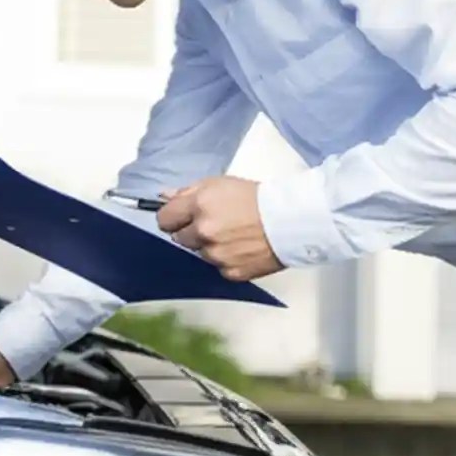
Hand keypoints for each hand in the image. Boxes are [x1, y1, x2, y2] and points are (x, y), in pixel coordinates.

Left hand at [157, 176, 283, 281]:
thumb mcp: (220, 183)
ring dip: (210, 246)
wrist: (291, 220)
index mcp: (198, 206)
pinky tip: (241, 247)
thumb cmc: (259, 198)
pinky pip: (218, 267)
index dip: (172, 217)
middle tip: (213, 223)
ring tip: (233, 234)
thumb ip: (188, 191)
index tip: (179, 217)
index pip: (163, 219)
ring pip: (200, 253)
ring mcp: (216, 255)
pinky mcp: (230, 272)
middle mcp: (203, 232)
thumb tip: (164, 197)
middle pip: (179, 238)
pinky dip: (226, 260)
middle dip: (191, 231)